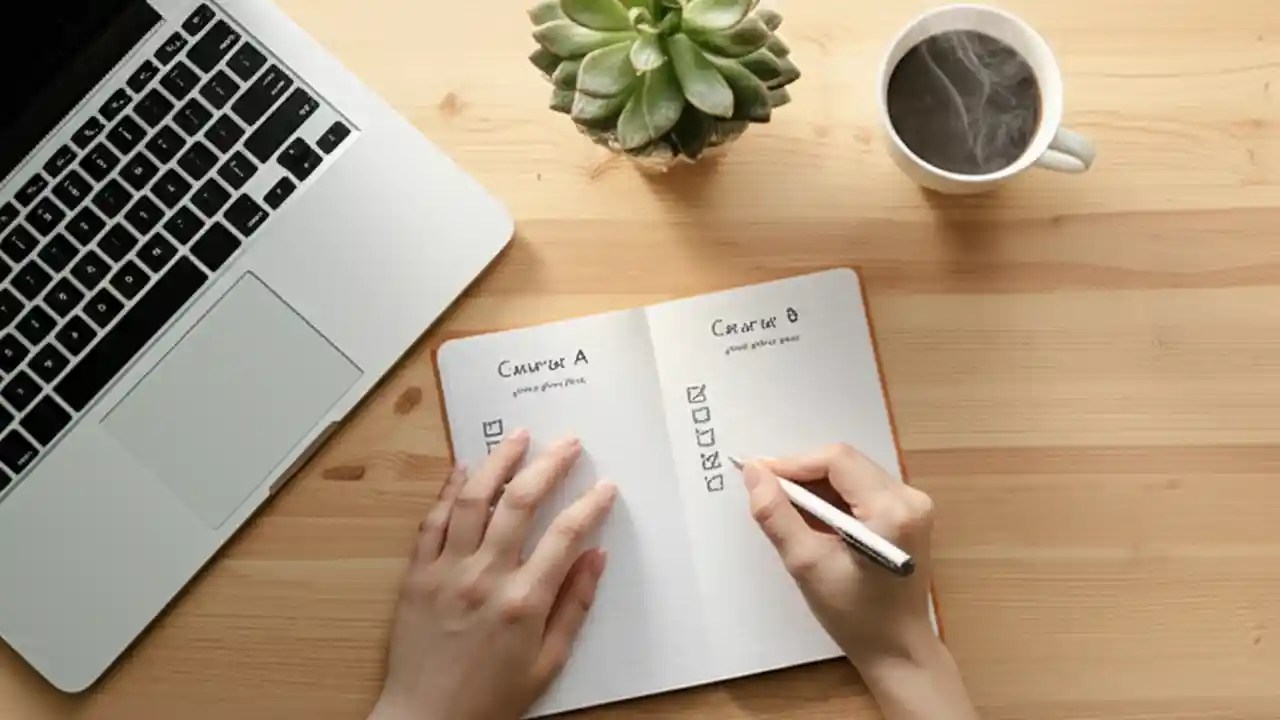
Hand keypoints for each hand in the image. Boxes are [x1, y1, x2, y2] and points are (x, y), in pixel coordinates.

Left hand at [371, 431, 617, 719]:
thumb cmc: (491, 698)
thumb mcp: (547, 663)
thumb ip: (574, 606)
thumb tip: (595, 557)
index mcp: (523, 601)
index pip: (565, 536)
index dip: (590, 505)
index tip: (606, 487)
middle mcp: (485, 577)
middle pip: (520, 502)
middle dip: (549, 465)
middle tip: (568, 442)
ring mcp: (446, 571)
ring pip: (474, 499)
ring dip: (498, 462)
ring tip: (519, 437)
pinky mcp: (417, 574)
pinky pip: (433, 520)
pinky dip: (450, 489)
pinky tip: (466, 468)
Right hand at [741, 444, 934, 664]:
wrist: (896, 648)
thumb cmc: (855, 615)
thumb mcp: (807, 564)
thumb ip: (777, 515)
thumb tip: (753, 473)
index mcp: (892, 510)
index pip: (836, 460)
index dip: (792, 463)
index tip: (757, 474)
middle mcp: (910, 498)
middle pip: (845, 463)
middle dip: (802, 473)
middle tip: (765, 489)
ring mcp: (913, 504)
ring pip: (851, 473)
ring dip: (815, 485)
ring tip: (784, 505)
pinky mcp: (908, 513)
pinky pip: (861, 488)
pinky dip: (831, 497)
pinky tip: (811, 516)